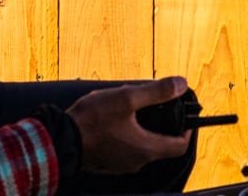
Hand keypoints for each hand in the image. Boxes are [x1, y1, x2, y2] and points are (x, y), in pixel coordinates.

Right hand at [65, 76, 193, 174]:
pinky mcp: (108, 163)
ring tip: (134, 108)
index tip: (185, 115)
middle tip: (158, 105)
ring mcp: (122, 164)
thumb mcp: (127, 98)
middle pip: (162, 145)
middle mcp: (137, 161)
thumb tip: (181, 83)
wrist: (60, 139)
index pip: (180, 145)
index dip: (187, 129)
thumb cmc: (93, 120)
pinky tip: (117, 120)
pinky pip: (126, 149)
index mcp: (147, 148)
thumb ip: (156, 91)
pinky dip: (129, 135)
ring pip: (143, 146)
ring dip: (144, 128)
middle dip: (164, 124)